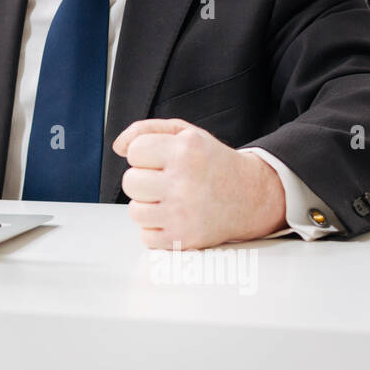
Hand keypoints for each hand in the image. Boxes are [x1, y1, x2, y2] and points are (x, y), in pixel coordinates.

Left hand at [112, 118, 287, 249]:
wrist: (251, 195)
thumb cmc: (212, 163)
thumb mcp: (186, 133)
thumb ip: (146, 130)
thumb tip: (118, 147)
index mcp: (185, 150)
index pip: (134, 151)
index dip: (143, 155)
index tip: (160, 159)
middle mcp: (184, 182)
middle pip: (130, 182)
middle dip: (144, 180)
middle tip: (164, 180)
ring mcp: (183, 213)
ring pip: (135, 211)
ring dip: (148, 206)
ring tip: (169, 199)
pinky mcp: (184, 238)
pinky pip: (146, 236)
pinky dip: (156, 229)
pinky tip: (174, 217)